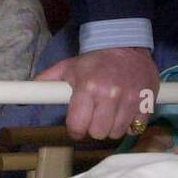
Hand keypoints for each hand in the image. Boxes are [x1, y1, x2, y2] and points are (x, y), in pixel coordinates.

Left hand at [37, 46, 157, 139]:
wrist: (127, 44)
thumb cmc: (95, 59)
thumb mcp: (70, 66)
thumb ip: (49, 80)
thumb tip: (31, 90)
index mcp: (87, 87)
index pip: (77, 126)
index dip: (75, 130)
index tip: (78, 127)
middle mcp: (109, 95)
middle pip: (98, 133)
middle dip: (94, 128)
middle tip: (95, 117)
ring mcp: (130, 99)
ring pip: (117, 133)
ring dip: (112, 127)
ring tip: (111, 114)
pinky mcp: (146, 102)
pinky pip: (136, 128)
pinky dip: (130, 124)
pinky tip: (126, 112)